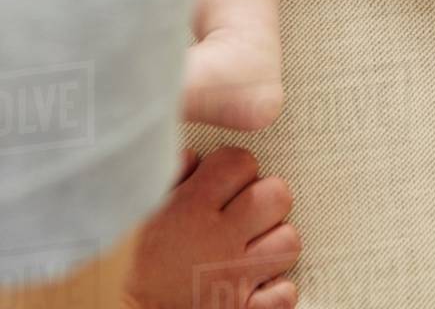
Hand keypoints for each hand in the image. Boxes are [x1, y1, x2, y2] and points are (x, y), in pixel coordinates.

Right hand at [122, 147, 299, 308]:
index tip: (227, 180)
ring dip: (274, 242)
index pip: (242, 162)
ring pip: (288, 242)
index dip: (238, 166)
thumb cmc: (132, 263)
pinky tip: (257, 282)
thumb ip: (170, 176)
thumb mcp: (142, 209)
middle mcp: (220, 240)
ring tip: (254, 246)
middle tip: (248, 210)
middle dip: (267, 197)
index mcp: (193, 208)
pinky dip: (276, 288)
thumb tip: (194, 156)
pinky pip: (284, 292)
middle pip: (277, 196)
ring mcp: (236, 277)